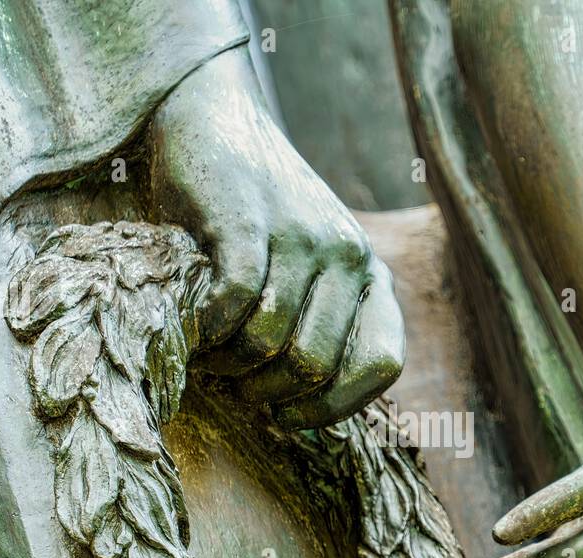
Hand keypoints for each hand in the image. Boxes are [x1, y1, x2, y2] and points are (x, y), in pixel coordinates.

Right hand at [149, 49, 403, 427]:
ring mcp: (302, 235)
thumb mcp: (307, 266)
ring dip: (231, 364)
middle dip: (267, 391)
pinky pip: (236, 303)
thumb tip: (310, 405)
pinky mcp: (250, 220)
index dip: (335, 404)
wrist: (215, 118)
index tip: (290, 415)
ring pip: (271, 342)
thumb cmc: (257, 214)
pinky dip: (211, 330)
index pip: (384, 364)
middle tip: (236, 382)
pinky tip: (198, 327)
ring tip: (212, 354)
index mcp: (369, 274)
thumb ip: (321, 321)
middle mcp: (349, 254)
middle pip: (315, 365)